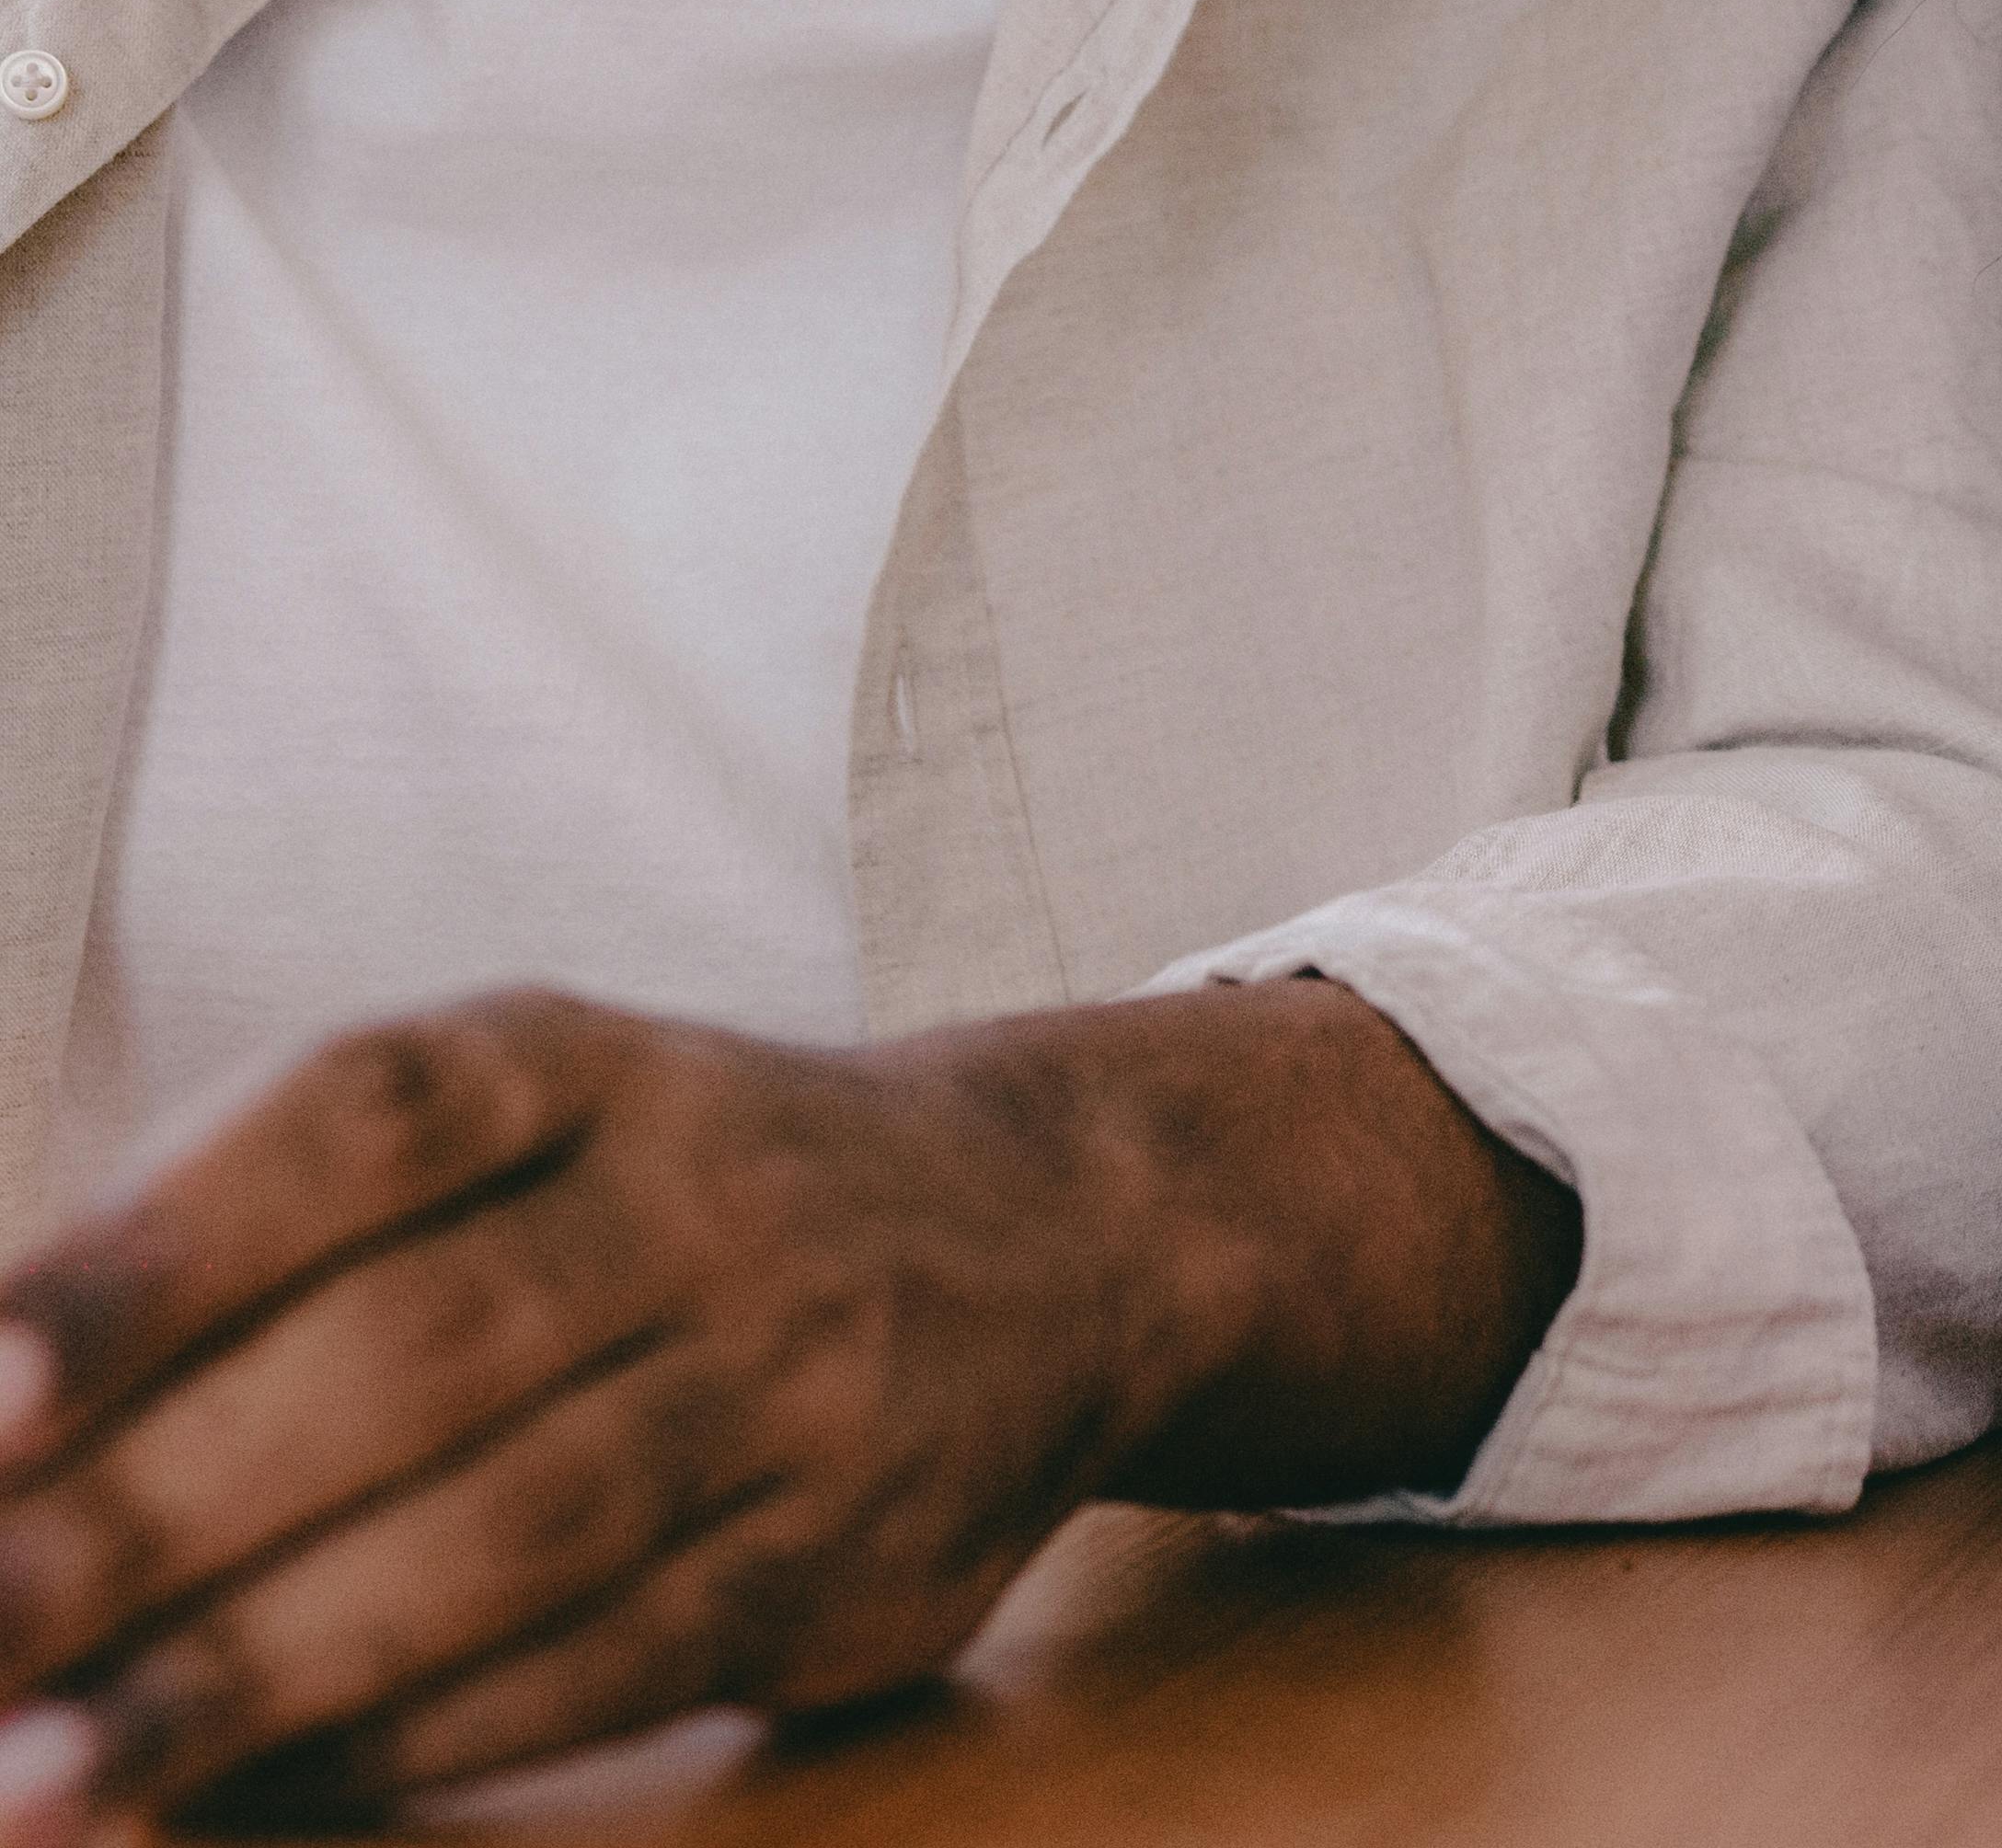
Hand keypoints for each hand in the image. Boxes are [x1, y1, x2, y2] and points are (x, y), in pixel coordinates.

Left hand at [0, 980, 1572, 1833]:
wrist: (1064, 1233)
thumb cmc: (668, 1198)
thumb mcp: (514, 1125)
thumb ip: (259, 1236)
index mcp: (590, 1062)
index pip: (367, 1118)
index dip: (163, 1248)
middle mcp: (715, 1201)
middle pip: (422, 1350)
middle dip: (151, 1515)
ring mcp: (804, 1385)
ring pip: (519, 1535)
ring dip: (254, 1672)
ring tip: (41, 1776)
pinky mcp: (851, 1562)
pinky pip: (610, 1668)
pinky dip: (404, 1744)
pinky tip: (240, 1795)